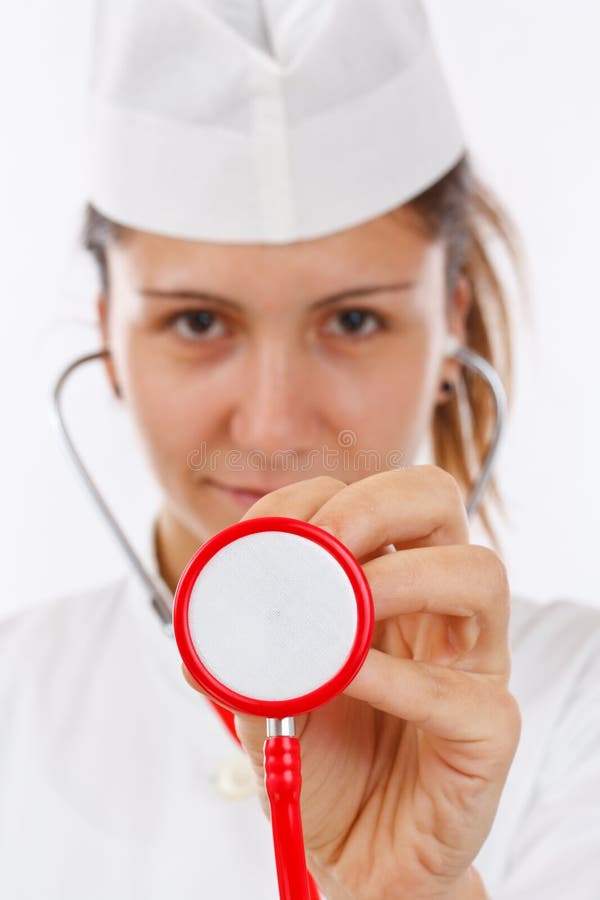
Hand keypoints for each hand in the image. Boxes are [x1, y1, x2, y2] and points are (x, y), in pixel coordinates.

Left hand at [183, 467, 520, 898]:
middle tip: (324, 540)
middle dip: (378, 503)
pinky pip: (461, 691)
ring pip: (480, 575)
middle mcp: (436, 608)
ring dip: (405, 576)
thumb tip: (201, 615)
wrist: (354, 853)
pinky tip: (350, 681)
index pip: (370, 497)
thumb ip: (240, 650)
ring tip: (350, 609)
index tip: (261, 531)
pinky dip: (397, 679)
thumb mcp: (263, 693)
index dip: (317, 497)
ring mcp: (473, 663)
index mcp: (388, 582)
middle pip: (438, 501)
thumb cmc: (322, 760)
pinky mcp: (488, 730)